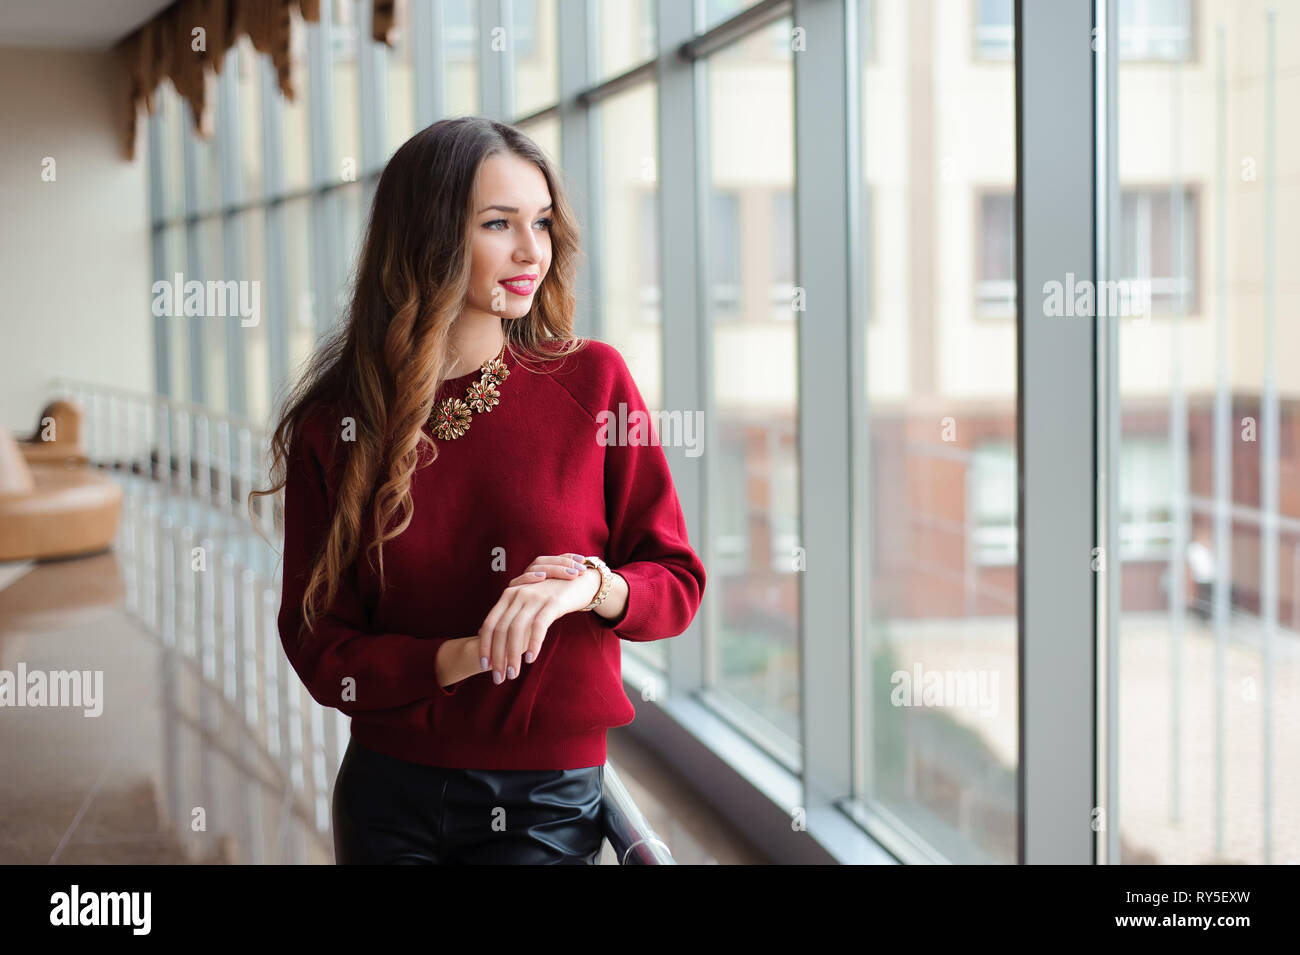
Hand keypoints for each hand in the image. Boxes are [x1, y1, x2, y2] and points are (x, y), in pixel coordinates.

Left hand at [477, 553, 602, 683]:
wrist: (581, 580)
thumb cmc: (553, 596)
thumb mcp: (530, 603)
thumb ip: (515, 617)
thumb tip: (499, 643)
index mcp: (509, 595)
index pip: (490, 623)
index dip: (485, 646)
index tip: (484, 666)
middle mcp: (518, 594)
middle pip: (501, 629)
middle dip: (497, 656)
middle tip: (498, 678)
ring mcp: (534, 597)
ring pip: (516, 629)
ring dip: (512, 655)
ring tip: (513, 674)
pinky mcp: (552, 602)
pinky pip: (538, 626)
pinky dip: (533, 643)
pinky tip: (531, 659)